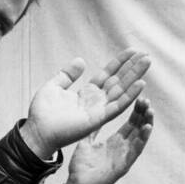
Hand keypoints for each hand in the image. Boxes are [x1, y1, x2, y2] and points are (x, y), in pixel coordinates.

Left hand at [21, 48, 149, 158]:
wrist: (37, 132)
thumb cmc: (42, 114)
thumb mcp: (54, 87)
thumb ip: (68, 74)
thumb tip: (81, 61)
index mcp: (86, 94)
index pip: (107, 75)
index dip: (119, 63)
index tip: (132, 51)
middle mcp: (95, 101)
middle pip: (119, 81)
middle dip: (132, 68)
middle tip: (146, 55)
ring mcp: (98, 110)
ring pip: (122, 91)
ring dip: (135, 77)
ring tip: (147, 62)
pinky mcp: (98, 119)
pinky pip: (118, 106)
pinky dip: (130, 95)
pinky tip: (141, 84)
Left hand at [67, 96, 152, 183]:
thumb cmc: (80, 168)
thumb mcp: (86, 143)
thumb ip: (92, 130)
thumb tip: (93, 114)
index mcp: (115, 142)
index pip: (129, 123)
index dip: (135, 111)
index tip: (139, 97)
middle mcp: (122, 149)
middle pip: (137, 128)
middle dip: (143, 114)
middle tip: (146, 99)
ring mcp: (124, 157)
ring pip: (140, 138)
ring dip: (146, 124)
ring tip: (151, 111)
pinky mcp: (123, 166)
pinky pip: (135, 151)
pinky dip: (142, 139)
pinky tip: (147, 128)